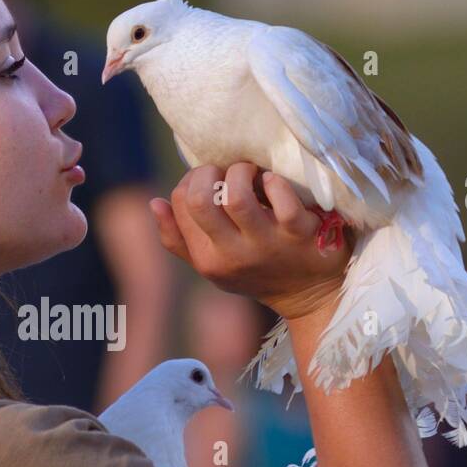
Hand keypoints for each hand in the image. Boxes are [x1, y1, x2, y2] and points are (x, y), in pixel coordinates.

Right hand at [149, 163, 350, 320]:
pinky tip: (274, 182)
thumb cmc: (258, 272)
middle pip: (200, 200)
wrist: (311, 296)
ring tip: (250, 173)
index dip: (191, 180)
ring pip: (237, 196)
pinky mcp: (301, 234)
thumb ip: (179, 239)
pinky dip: (275, 183)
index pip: (180, 203)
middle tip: (225, 171)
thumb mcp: (214, 264)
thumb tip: (154, 203)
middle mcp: (233, 254)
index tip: (210, 178)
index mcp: (208, 258)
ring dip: (240, 172)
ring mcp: (267, 244)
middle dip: (208, 172)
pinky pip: (283, 201)